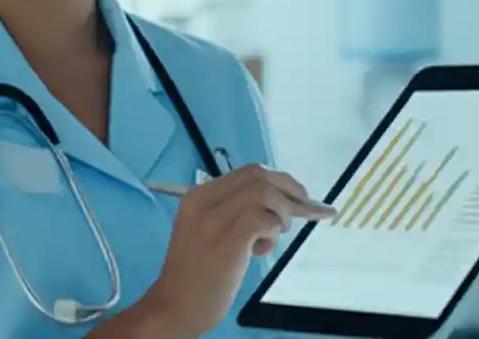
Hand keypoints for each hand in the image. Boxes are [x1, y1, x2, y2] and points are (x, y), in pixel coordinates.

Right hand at [139, 164, 336, 338]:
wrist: (174, 306)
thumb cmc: (196, 273)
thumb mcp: (209, 231)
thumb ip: (234, 214)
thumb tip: (279, 205)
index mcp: (198, 195)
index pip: (248, 172)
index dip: (280, 181)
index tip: (298, 196)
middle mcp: (204, 200)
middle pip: (258, 175)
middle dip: (288, 189)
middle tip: (304, 210)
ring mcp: (214, 220)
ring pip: (263, 193)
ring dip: (281, 211)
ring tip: (275, 235)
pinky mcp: (228, 241)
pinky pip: (263, 219)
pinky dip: (273, 229)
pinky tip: (262, 249)